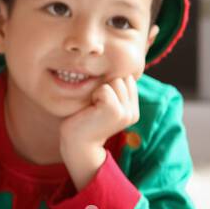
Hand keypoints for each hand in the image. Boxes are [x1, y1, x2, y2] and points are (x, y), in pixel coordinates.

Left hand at [60, 74, 139, 189]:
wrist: (76, 144)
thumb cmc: (83, 120)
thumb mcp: (101, 103)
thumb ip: (112, 90)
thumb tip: (114, 64)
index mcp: (132, 109)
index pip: (126, 79)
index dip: (108, 84)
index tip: (98, 102)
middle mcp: (133, 111)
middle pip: (122, 77)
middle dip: (104, 86)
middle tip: (94, 106)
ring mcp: (126, 112)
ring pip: (115, 81)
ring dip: (98, 90)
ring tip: (92, 107)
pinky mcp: (115, 111)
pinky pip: (105, 88)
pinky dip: (94, 95)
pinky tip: (90, 109)